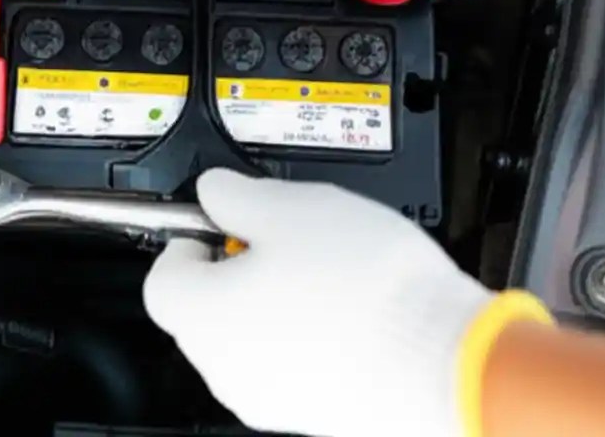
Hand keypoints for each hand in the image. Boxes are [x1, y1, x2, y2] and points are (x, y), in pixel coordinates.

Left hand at [144, 169, 490, 436]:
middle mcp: (221, 366)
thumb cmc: (366, 290)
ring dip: (272, 305)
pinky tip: (348, 312)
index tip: (220, 223)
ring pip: (247, 340)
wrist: (442, 361)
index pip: (162, 277)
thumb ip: (235, 195)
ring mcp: (265, 398)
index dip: (190, 241)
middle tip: (281, 241)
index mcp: (200, 312)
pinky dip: (305, 338)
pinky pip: (288, 366)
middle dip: (235, 271)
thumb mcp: (290, 207)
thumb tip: (215, 191)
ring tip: (325, 274)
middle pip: (203, 311)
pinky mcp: (308, 414)